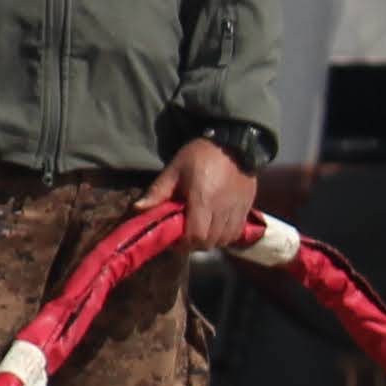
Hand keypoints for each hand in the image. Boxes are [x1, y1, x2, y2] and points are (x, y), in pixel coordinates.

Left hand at [141, 136, 259, 252]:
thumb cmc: (201, 154)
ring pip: (224, 240)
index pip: (195, 235)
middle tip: (184, 235)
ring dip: (210, 240)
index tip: (173, 237)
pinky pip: (236, 232)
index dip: (183, 243)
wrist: (234, 142)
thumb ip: (158, 191)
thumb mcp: (175, 169)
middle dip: (194, 243)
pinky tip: (215, 227)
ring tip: (199, 230)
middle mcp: (223, 208)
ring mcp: (237, 209)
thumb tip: (138, 209)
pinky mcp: (247, 208)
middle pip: (209, 242)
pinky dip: (225, 235)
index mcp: (203, 198)